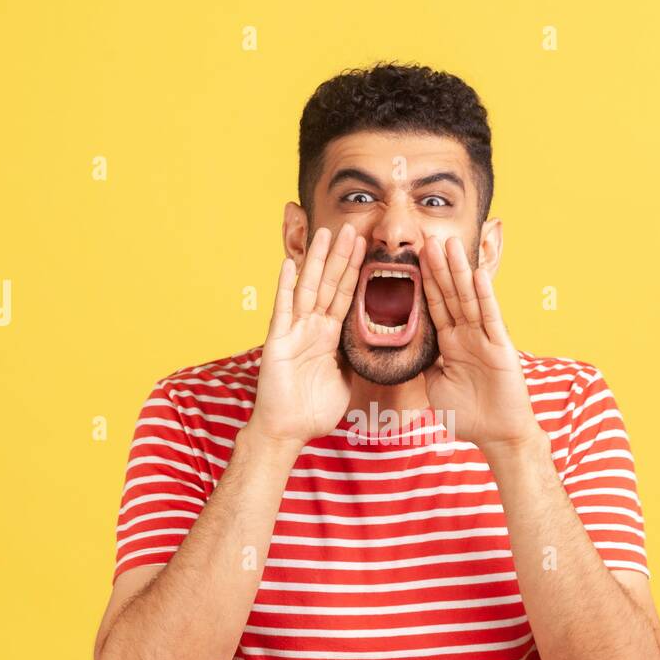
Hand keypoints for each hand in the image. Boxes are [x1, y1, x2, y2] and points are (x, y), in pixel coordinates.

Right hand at [248, 225, 365, 447]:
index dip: (355, 272)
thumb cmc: (314, 410)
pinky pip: (283, 309)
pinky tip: (289, 262)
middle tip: (352, 228)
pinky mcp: (278, 341)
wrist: (288, 431)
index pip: (345, 296)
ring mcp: (294, 331)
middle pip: (329, 285)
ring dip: (317, 261)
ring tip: (325, 234)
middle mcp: (311, 328)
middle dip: (341, 257)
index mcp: (329, 336)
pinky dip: (285, 286)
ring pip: (308, 288)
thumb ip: (357, 359)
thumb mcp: (346, 380)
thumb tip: (381, 347)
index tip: (366, 247)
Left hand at [419, 236, 542, 450]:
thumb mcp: (435, 386)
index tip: (413, 257)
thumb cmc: (468, 415)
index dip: (424, 282)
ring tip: (449, 245)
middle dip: (439, 267)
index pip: (434, 306)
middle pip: (449, 295)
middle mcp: (467, 335)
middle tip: (427, 238)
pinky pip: (490, 318)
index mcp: (450, 343)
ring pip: (468, 299)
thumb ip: (423, 364)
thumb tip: (401, 350)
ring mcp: (485, 338)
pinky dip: (484, 297)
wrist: (497, 435)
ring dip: (458, 272)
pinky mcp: (501, 347)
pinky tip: (477, 275)